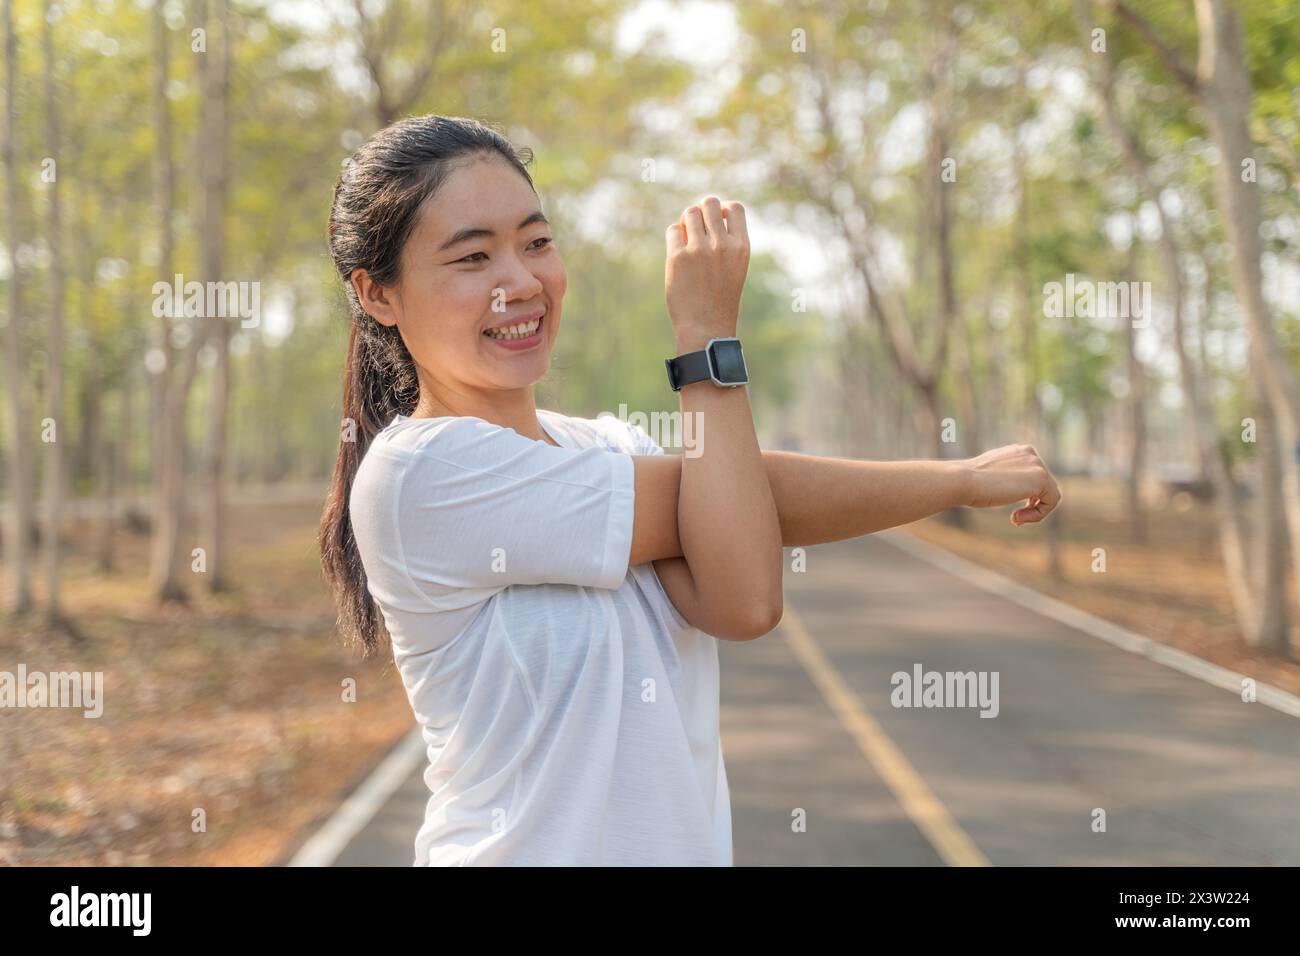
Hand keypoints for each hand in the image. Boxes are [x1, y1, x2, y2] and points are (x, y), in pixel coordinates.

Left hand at [664, 196, 749, 346]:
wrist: (706, 327)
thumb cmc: (720, 298)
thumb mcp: (734, 267)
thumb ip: (726, 241)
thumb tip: (705, 211)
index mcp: (741, 247)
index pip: (734, 207)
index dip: (722, 209)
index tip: (715, 222)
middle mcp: (722, 244)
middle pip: (709, 203)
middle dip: (701, 211)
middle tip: (696, 230)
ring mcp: (699, 250)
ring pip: (689, 213)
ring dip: (685, 222)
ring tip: (686, 240)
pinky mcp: (678, 257)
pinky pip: (672, 231)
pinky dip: (674, 237)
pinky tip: (678, 253)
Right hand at [962, 444, 1061, 525]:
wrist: (963, 480)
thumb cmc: (968, 483)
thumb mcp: (990, 477)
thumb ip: (1006, 479)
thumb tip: (1014, 489)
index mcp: (1019, 451)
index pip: (1035, 477)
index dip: (1028, 497)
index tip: (1011, 508)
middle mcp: (1030, 454)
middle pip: (1046, 487)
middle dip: (1032, 505)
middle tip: (1014, 518)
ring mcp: (1037, 465)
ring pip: (1051, 495)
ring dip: (1035, 512)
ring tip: (1015, 518)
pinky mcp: (1041, 479)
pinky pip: (1051, 502)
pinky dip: (1037, 515)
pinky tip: (1016, 517)